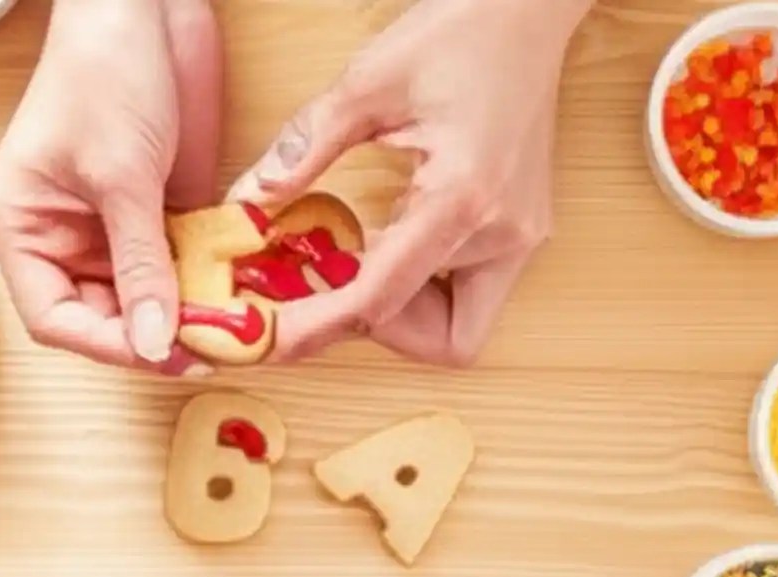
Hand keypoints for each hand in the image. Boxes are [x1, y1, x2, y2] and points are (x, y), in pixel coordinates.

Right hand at [0, 0, 221, 373]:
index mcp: (23, 229)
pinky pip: (183, 265)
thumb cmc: (104, 74)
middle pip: (106, 317)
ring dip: (190, 313)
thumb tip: (152, 343)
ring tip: (234, 327)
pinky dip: (210, 281)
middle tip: (213, 346)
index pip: (55, 318)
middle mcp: (64, 238)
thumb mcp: (120, 174)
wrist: (143, 7)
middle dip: (156, 335)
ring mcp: (115, 228)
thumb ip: (140, 261)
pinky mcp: (160, 213)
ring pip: (150, 298)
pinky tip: (242, 293)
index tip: (164, 355)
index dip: (109, 345)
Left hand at [228, 0, 592, 365]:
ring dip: (398, 311)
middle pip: (439, 339)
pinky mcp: (521, 229)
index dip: (316, 329)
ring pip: (459, 325)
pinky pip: (469, 291)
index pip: (380, 299)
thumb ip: (303, 148)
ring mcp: (521, 237)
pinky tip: (382, 241)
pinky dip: (419, 285)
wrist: (528, 8)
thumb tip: (248, 202)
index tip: (268, 342)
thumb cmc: (460, 31)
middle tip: (316, 290)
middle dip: (374, 329)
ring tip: (347, 261)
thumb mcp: (367, 84)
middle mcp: (504, 233)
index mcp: (464, 198)